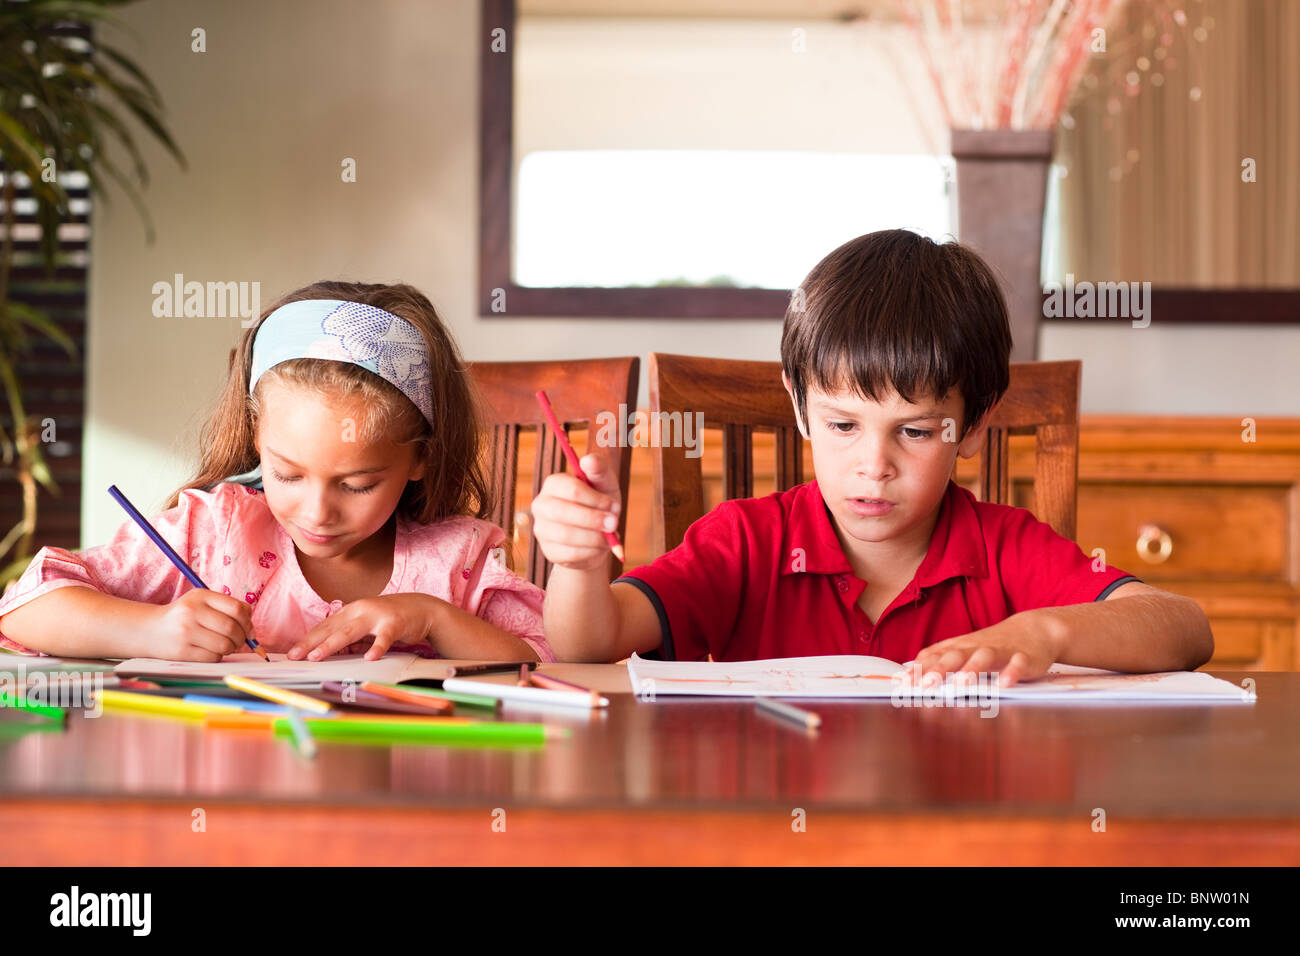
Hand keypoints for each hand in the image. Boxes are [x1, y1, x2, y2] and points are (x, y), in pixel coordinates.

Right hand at [142, 589, 253, 661]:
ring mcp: (186, 632)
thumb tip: (253, 632)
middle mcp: (192, 612)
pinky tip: (210, 651)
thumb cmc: (184, 616)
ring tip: (224, 646)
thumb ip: (229, 610)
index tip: (248, 628)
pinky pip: (213, 657)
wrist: (150, 630)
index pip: (238, 609)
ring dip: (230, 648)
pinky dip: (218, 656)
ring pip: (224, 645)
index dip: (248, 621)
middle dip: (241, 638)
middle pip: (232, 628)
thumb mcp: (203, 603)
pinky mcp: (181, 651)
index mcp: (201, 596)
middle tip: (238, 640)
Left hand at [287, 594, 435, 660]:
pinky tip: (370, 658)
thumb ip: (350, 639)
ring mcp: (377, 615)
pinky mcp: (395, 623)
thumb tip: (330, 653)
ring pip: (350, 632)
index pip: (324, 627)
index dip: (307, 639)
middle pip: (331, 628)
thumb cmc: (391, 619)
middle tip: (295, 656)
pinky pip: (384, 638)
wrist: (422, 608)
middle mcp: (360, 610)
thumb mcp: (367, 628)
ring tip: (317, 656)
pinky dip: (377, 647)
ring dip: (332, 644)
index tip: (291, 653)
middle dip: (311, 643)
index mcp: (351, 611)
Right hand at [530, 451, 621, 571]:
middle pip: (563, 512)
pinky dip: (591, 552)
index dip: (596, 499)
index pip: (571, 489)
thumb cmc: (600, 504)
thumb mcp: (605, 484)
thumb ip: (599, 469)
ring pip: (566, 535)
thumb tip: (588, 460)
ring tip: (609, 537)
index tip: (615, 506)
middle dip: (594, 519)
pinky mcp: (548, 551)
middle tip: (614, 524)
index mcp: (554, 483)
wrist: (596, 537)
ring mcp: (541, 529)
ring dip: (594, 537)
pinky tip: (599, 547)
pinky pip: (569, 554)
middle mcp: (541, 504)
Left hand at [900, 614, 1063, 687]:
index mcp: (961, 646)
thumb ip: (940, 659)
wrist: (1036, 629)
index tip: (902, 683)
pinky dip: (1011, 673)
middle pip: (955, 655)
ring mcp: (1001, 651)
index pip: (935, 655)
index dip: (919, 669)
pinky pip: (1018, 664)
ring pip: (984, 658)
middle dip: (939, 669)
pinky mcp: (1025, 658)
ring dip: (972, 670)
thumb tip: (908, 672)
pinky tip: (1004, 685)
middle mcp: (977, 647)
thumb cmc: (993, 644)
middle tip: (925, 685)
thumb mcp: (965, 650)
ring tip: (961, 685)